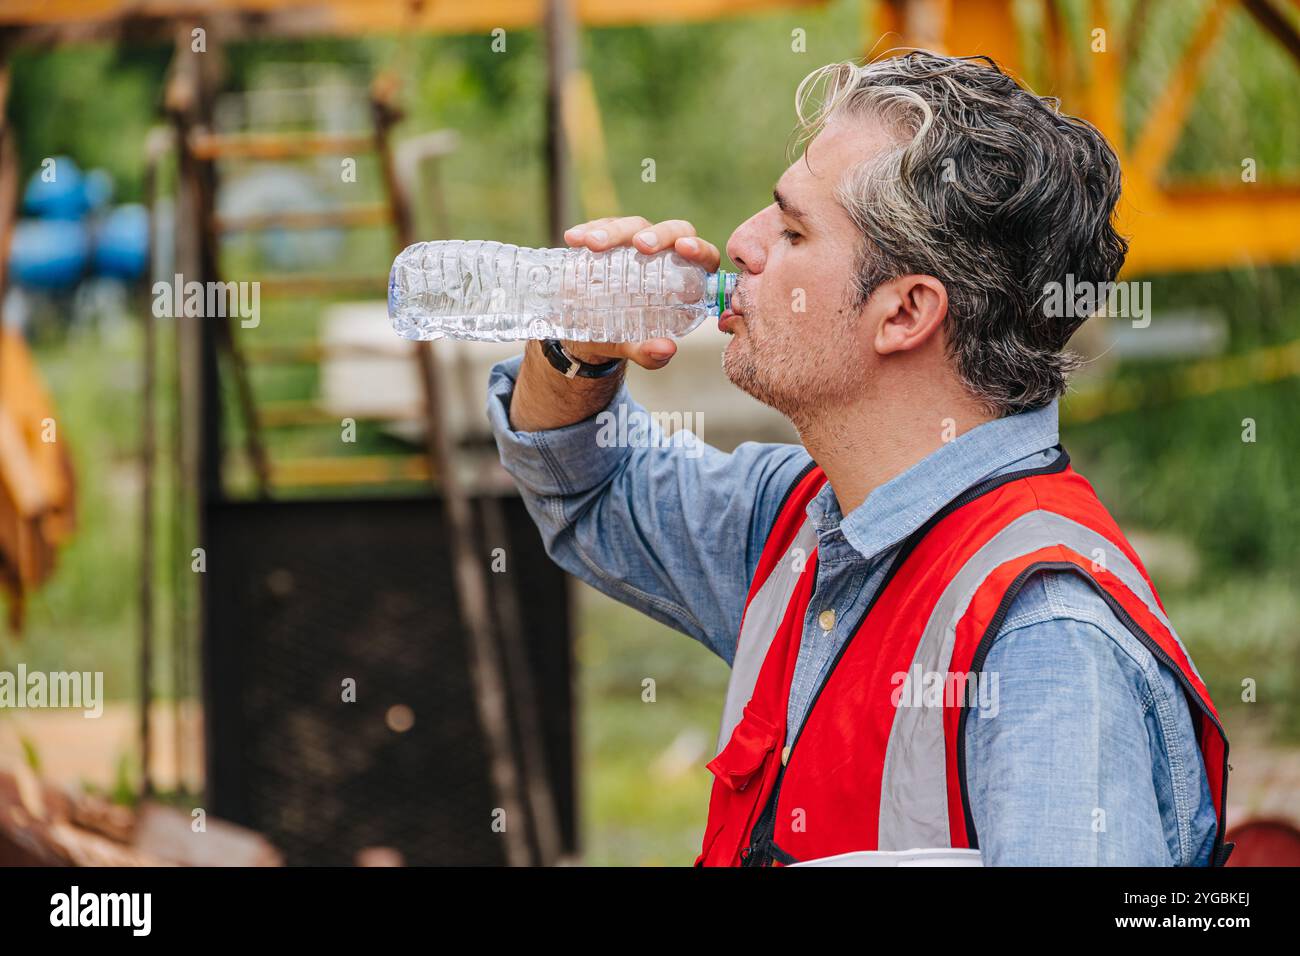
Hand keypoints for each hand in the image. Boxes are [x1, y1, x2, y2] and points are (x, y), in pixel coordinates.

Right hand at [559, 215, 722, 369]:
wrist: (586, 333)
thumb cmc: (622, 337)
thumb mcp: (633, 348)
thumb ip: (650, 353)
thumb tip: (666, 350)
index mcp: (684, 280)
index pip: (703, 256)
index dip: (699, 249)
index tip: (684, 248)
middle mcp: (664, 255)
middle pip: (671, 232)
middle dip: (657, 234)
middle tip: (639, 245)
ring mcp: (635, 244)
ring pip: (633, 226)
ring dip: (614, 231)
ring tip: (592, 245)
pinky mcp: (608, 239)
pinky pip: (602, 227)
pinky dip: (588, 230)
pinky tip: (574, 239)